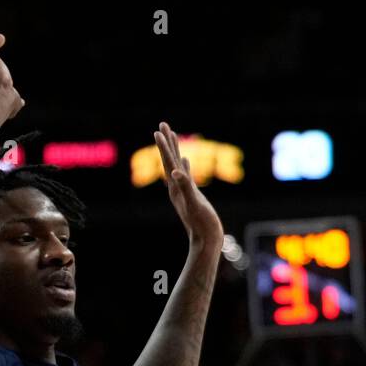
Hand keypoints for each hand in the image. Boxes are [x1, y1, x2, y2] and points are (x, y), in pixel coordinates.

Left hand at [154, 122, 223, 248]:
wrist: (206, 241)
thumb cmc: (202, 224)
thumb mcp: (194, 204)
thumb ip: (185, 187)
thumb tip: (176, 173)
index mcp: (176, 187)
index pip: (169, 162)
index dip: (164, 146)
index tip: (159, 130)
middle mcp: (177, 187)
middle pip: (170, 160)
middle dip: (167, 142)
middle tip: (163, 125)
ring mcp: (184, 191)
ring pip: (177, 165)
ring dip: (175, 150)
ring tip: (172, 136)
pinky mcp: (192, 195)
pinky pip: (186, 175)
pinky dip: (185, 165)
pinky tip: (186, 161)